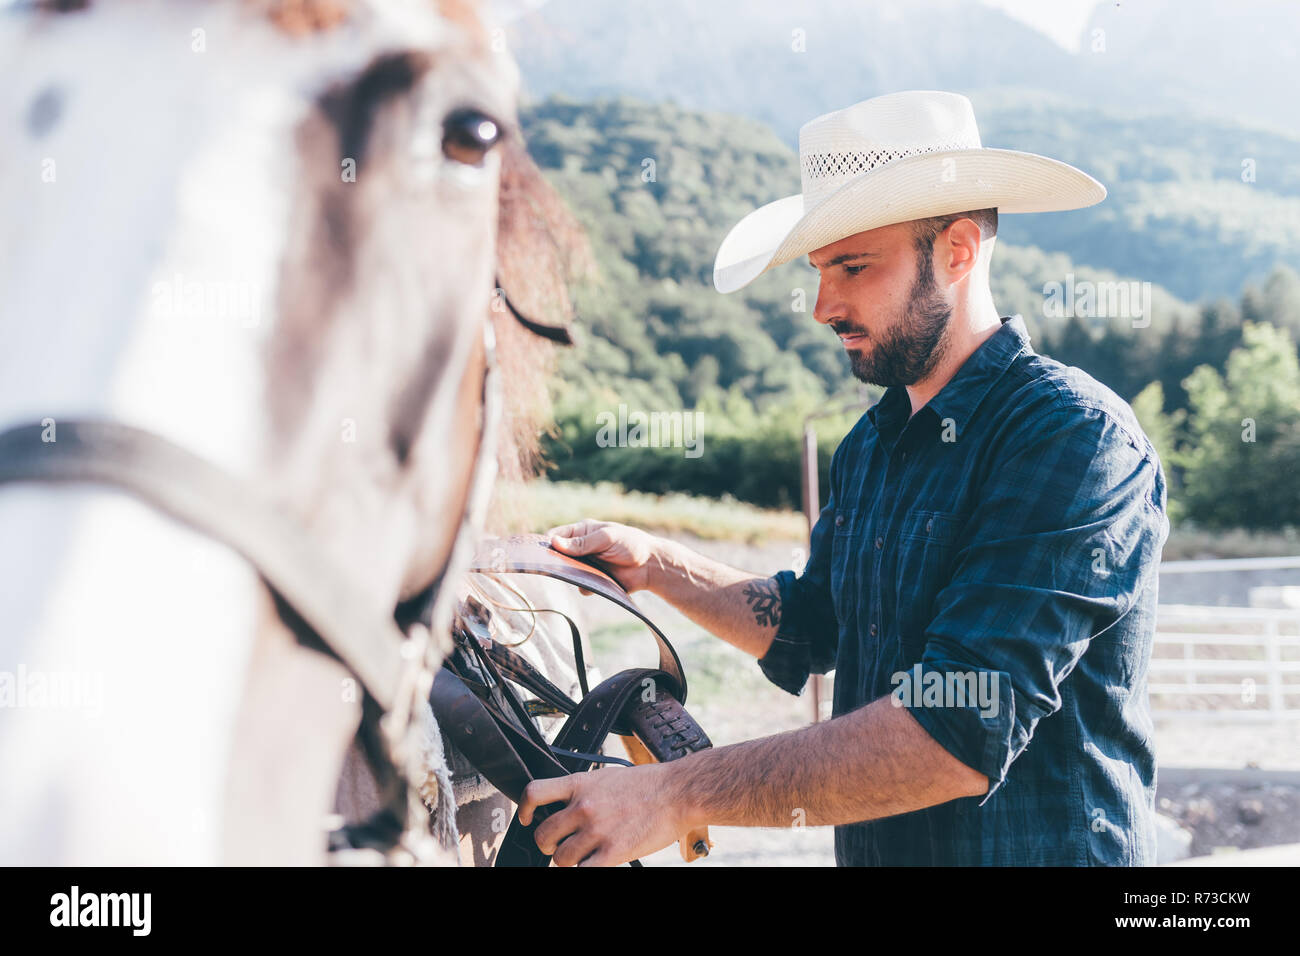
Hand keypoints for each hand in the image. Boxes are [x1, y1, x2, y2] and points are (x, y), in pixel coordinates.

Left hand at [517, 763, 687, 866]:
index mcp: (581, 784)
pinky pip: (583, 870)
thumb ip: (584, 790)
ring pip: (560, 858)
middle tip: (558, 846)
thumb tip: (566, 806)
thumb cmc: (648, 784)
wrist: (677, 793)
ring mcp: (597, 830)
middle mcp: (584, 807)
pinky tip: (593, 864)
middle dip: (547, 845)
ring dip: (566, 861)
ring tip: (580, 857)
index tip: (525, 819)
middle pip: (543, 834)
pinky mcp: (613, 852)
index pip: (535, 793)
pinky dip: (584, 870)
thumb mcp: (608, 776)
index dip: (523, 809)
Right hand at [545, 519, 660, 592]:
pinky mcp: (594, 581)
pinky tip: (593, 584)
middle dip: (556, 561)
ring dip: (571, 575)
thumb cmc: (631, 544)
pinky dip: (584, 586)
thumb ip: (582, 543)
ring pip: (568, 572)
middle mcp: (581, 548)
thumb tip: (554, 542)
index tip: (540, 552)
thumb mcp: (606, 538)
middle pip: (559, 555)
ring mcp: (587, 565)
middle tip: (553, 566)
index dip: (547, 543)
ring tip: (580, 574)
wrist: (650, 566)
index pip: (557, 535)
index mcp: (582, 532)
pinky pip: (581, 586)